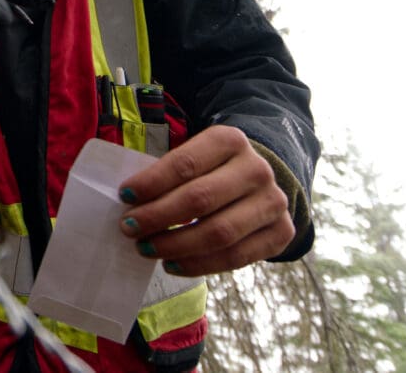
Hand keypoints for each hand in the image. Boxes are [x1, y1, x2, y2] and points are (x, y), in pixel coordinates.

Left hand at [116, 125, 294, 276]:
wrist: (260, 180)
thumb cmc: (212, 169)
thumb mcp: (195, 156)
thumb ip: (167, 173)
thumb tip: (129, 201)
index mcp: (230, 140)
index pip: (185, 163)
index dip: (152, 182)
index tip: (124, 195)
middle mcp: (257, 169)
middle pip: (200, 199)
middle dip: (158, 217)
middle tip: (129, 228)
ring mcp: (273, 202)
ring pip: (219, 233)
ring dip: (175, 245)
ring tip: (146, 249)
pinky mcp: (281, 233)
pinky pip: (235, 257)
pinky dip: (199, 265)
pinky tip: (172, 264)